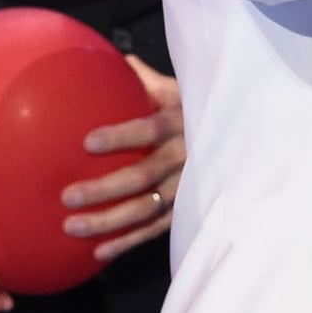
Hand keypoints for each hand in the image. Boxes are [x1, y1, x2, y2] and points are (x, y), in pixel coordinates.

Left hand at [61, 57, 184, 264]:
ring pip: (147, 209)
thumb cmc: (197, 109)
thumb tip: (110, 60)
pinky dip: (128, 243)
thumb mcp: (179, 89)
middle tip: (67, 196)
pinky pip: (156, 230)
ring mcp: (189, 188)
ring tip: (72, 227)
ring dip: (109, 222)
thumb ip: (144, 79)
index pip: (150, 130)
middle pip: (144, 177)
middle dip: (104, 189)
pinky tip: (99, 252)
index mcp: (182, 122)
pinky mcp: (187, 211)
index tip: (87, 142)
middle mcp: (187, 157)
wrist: (244, 137)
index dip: (121, 137)